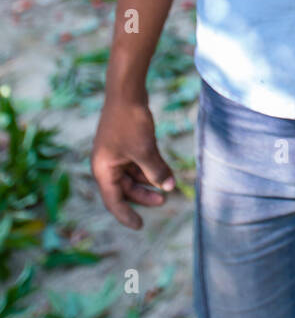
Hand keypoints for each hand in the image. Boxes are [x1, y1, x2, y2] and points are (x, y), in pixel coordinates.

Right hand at [91, 97, 175, 229]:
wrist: (126, 91)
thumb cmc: (130, 122)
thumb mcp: (145, 150)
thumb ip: (156, 171)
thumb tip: (169, 188)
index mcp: (103, 170)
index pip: (114, 201)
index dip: (127, 215)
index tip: (140, 226)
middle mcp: (106, 164)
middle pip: (124, 189)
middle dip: (144, 196)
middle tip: (164, 200)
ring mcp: (114, 153)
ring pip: (131, 176)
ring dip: (148, 181)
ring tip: (168, 185)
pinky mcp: (123, 143)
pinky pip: (135, 163)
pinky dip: (148, 168)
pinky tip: (163, 170)